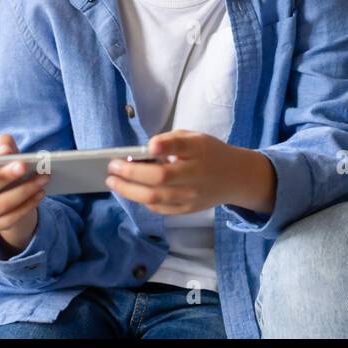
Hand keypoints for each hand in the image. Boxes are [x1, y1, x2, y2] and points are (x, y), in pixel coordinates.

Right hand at [0, 133, 48, 251]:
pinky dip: (26, 206)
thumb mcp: (1, 152)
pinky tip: (39, 194)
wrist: (5, 191)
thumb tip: (6, 151)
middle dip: (6, 177)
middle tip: (25, 166)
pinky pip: (8, 219)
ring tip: (42, 179)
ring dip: (23, 192)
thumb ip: (3, 146)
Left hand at [105, 130, 274, 215]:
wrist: (236, 178)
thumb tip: (148, 148)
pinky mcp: (188, 210)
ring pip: (156, 197)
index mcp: (199, 151)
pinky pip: (160, 208)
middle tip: (112, 167)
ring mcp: (192, 196)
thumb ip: (173, 141)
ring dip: (129, 190)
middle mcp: (196, 175)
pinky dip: (143, 201)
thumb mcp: (196, 137)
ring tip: (113, 181)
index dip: (165, 146)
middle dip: (131, 173)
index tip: (150, 146)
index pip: (182, 147)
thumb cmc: (210, 153)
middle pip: (161, 178)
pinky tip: (132, 192)